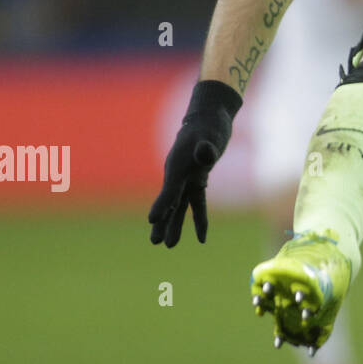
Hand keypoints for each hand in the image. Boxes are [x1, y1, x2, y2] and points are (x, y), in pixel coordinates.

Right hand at [149, 80, 241, 246]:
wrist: (210, 118)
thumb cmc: (208, 126)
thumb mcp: (208, 135)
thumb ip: (205, 148)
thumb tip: (204, 155)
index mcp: (177, 165)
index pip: (170, 188)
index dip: (162, 204)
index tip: (152, 220)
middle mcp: (179, 174)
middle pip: (170, 201)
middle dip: (163, 222)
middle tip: (156, 242)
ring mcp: (187, 178)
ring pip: (180, 206)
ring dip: (175, 224)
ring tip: (169, 245)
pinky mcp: (199, 179)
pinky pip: (197, 202)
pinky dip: (198, 218)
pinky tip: (201, 237)